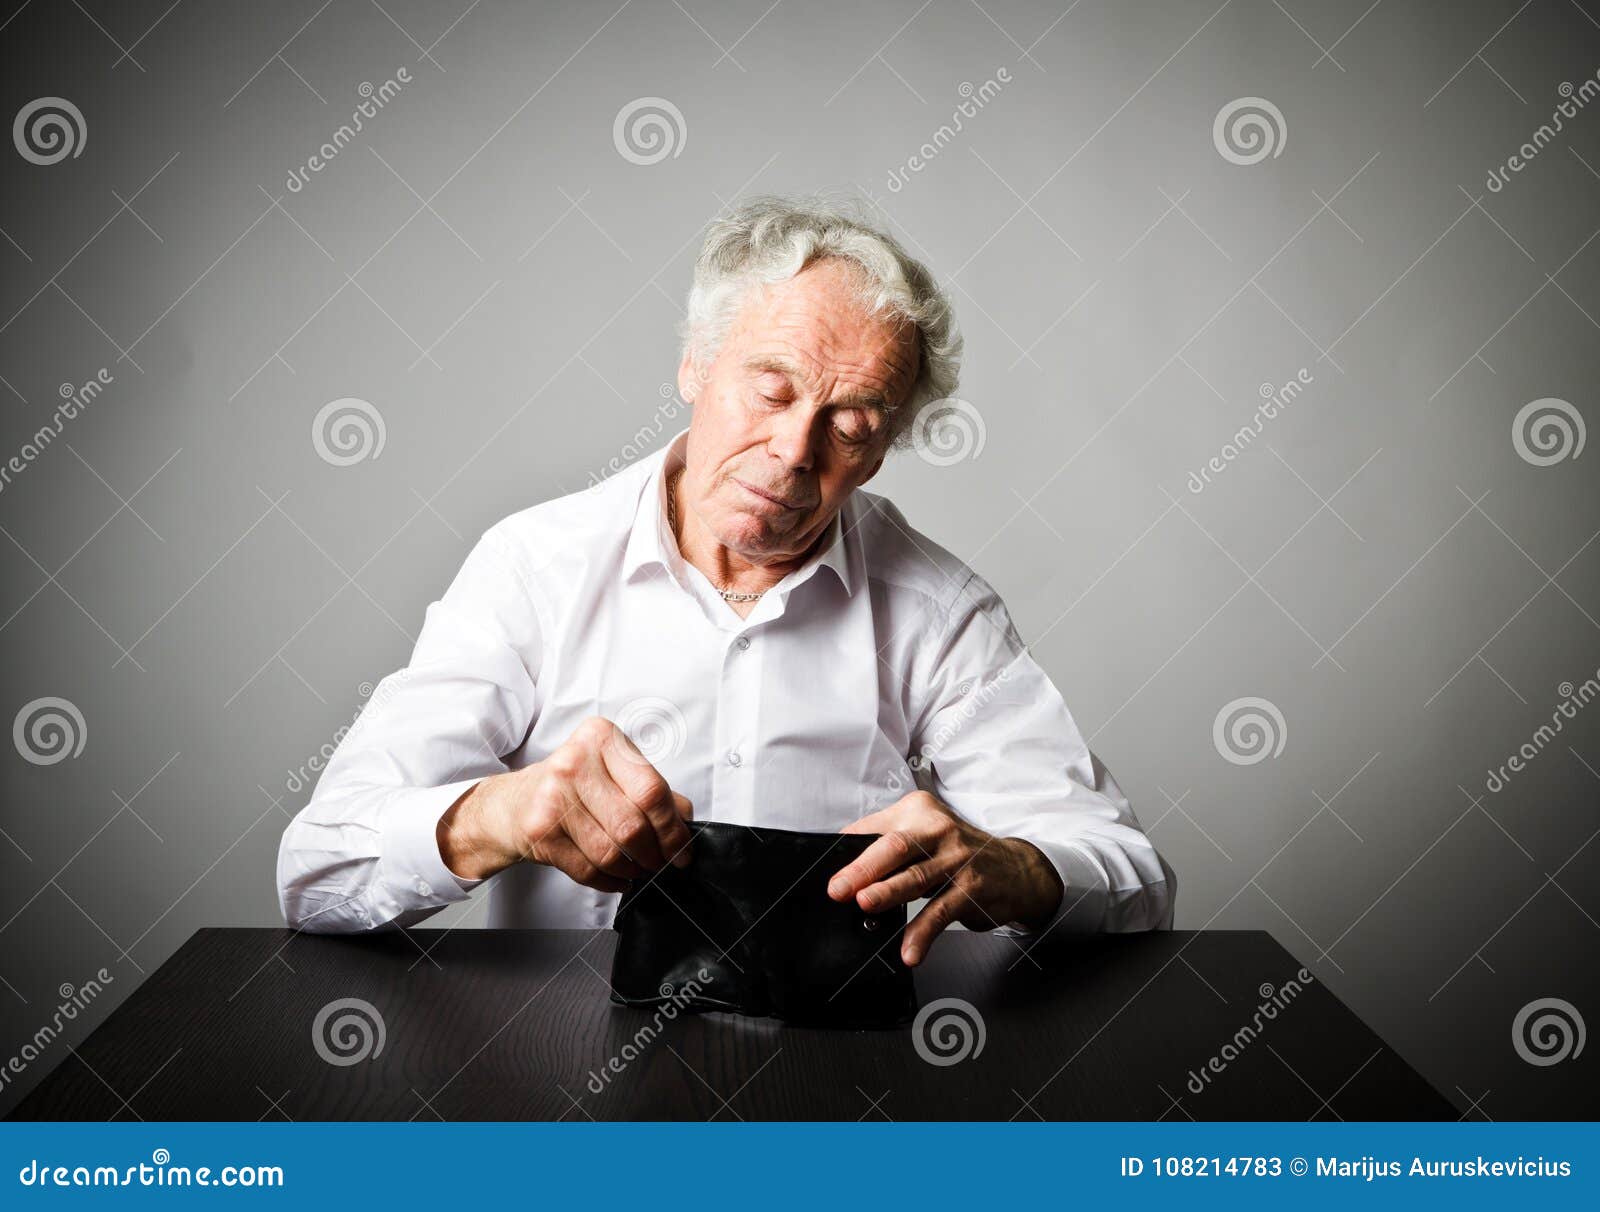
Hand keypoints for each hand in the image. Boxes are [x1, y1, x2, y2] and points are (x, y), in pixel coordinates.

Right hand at [438, 716, 692, 889]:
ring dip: (631, 870)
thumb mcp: (613, 771)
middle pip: (632, 824)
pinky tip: (615, 877)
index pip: (652, 789)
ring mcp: (553, 796)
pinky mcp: (539, 830)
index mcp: (602, 737)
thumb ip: (652, 789)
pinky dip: (608, 881)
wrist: (511, 803)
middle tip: (662, 863)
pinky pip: (587, 869)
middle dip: (655, 854)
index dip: (673, 827)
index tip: (683, 849)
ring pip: (610, 851)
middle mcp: (575, 761)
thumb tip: (685, 819)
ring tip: (636, 869)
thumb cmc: (571, 785)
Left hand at [826, 791, 1062, 965]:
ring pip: (917, 876)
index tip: (830, 873)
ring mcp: (958, 858)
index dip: (850, 851)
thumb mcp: (924, 836)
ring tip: (866, 906)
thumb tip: (844, 868)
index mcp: (918, 811)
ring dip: (889, 893)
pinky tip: (909, 950)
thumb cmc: (958, 853)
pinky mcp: (973, 887)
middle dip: (864, 868)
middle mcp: (939, 829)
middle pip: (895, 846)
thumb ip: (887, 844)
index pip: (876, 829)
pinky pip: (942, 911)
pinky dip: (924, 933)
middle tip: (839, 889)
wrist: (1016, 869)